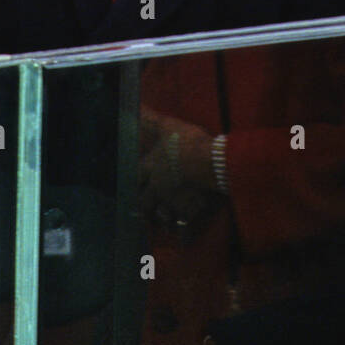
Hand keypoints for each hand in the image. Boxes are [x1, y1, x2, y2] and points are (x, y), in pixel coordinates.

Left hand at [138, 108, 218, 232]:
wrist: (207, 163)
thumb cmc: (188, 143)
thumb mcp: (169, 126)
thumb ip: (153, 119)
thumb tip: (137, 106)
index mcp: (152, 167)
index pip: (138, 177)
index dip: (137, 182)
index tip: (137, 186)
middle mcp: (157, 187)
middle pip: (145, 201)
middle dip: (145, 206)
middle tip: (144, 211)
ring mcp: (172, 202)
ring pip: (161, 216)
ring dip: (161, 219)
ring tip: (163, 223)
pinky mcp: (188, 213)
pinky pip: (183, 228)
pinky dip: (183, 233)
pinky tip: (184, 237)